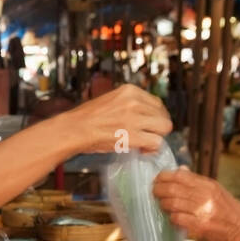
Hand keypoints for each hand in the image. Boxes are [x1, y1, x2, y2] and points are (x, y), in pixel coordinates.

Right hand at [56, 84, 172, 154]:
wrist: (74, 129)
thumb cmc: (88, 118)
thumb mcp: (111, 100)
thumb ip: (129, 104)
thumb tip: (146, 116)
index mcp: (130, 91)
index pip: (157, 103)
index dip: (154, 117)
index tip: (148, 126)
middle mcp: (135, 102)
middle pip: (163, 115)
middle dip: (157, 128)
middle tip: (147, 136)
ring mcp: (135, 118)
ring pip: (164, 128)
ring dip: (156, 137)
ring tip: (144, 143)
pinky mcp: (134, 135)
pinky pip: (157, 142)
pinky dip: (151, 148)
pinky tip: (142, 150)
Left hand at [152, 168, 239, 240]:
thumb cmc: (226, 208)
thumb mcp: (214, 189)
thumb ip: (196, 181)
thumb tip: (180, 170)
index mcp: (207, 184)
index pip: (179, 176)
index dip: (163, 177)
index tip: (156, 180)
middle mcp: (204, 195)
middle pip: (172, 189)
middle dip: (158, 190)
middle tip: (154, 193)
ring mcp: (202, 210)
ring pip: (172, 204)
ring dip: (163, 205)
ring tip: (162, 206)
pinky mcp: (200, 225)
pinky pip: (177, 219)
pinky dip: (171, 218)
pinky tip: (172, 218)